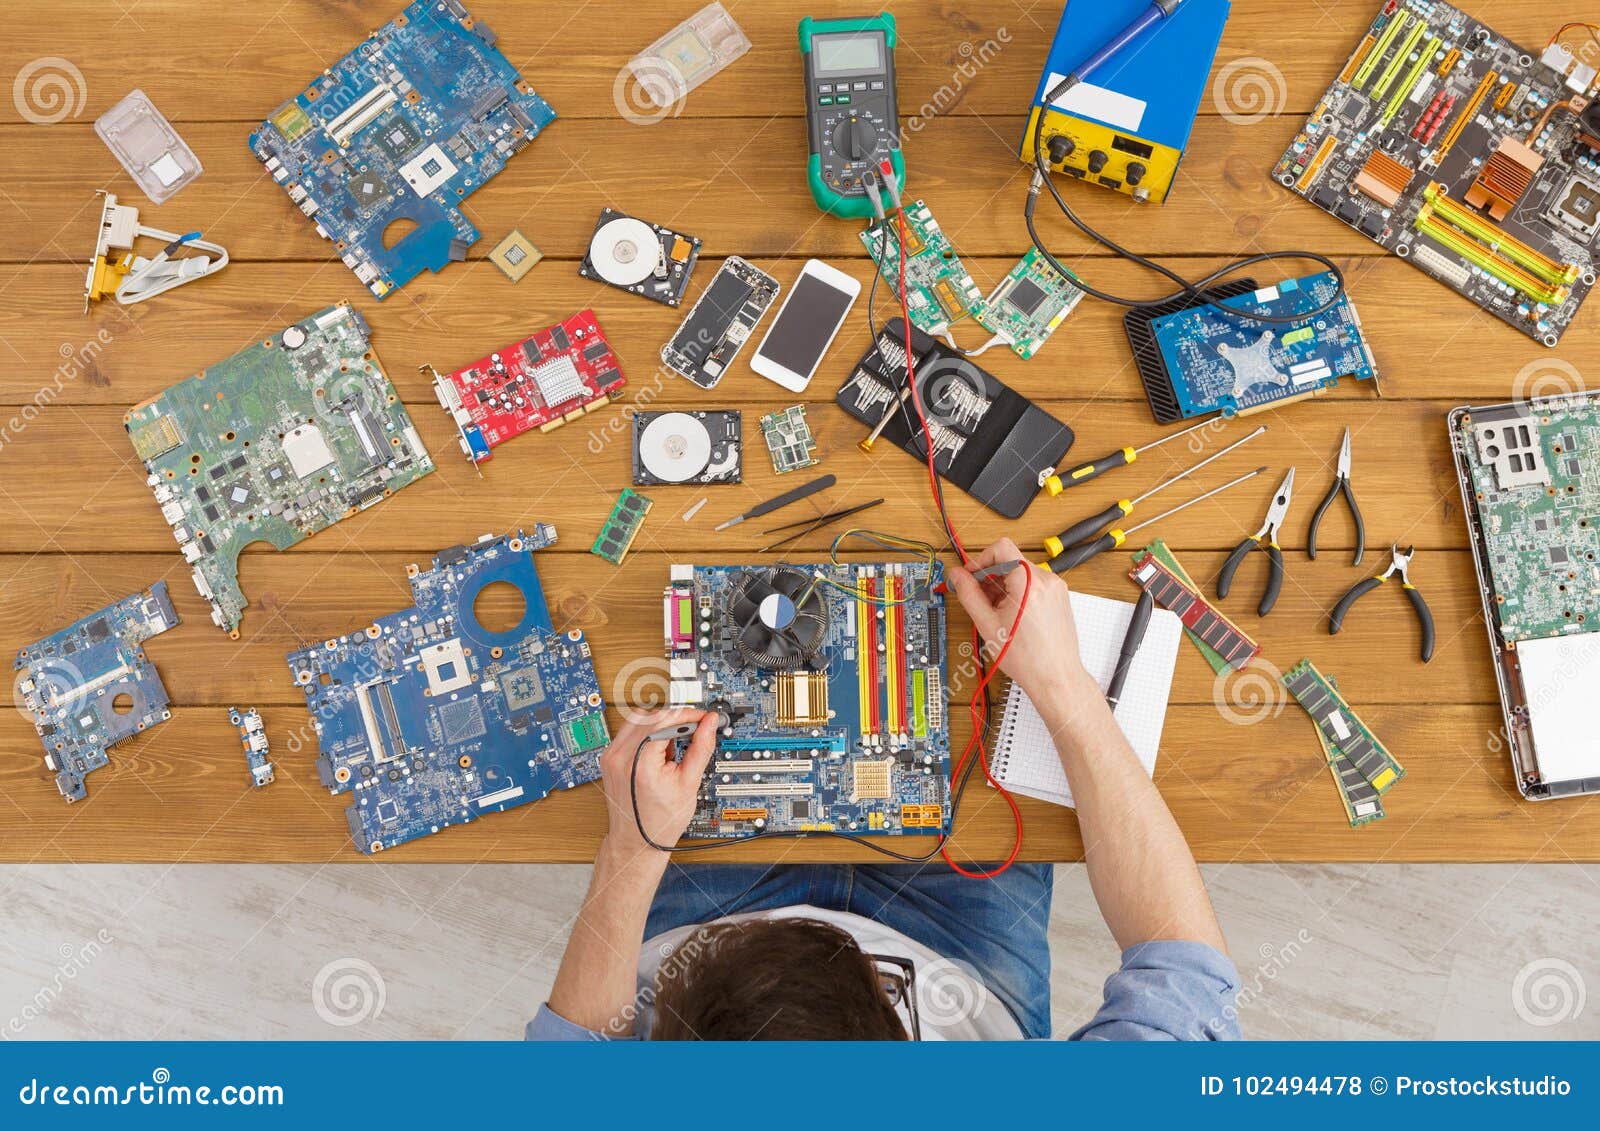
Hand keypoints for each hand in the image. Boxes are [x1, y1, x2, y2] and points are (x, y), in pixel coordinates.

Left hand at [597, 707, 719, 858]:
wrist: (637, 841)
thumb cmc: (659, 822)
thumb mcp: (689, 784)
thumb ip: (701, 748)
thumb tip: (710, 724)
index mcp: (640, 763)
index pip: (665, 720)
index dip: (688, 715)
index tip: (703, 717)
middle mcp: (620, 756)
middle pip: (651, 715)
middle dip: (675, 718)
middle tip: (693, 729)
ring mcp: (611, 756)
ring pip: (638, 719)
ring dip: (660, 723)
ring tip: (673, 746)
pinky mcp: (609, 758)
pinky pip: (629, 731)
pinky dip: (647, 732)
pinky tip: (658, 751)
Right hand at [947, 538, 1090, 698]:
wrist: (1055, 677)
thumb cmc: (1028, 658)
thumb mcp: (988, 624)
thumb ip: (969, 594)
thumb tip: (957, 575)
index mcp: (1029, 582)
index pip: (1000, 548)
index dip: (980, 561)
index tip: (971, 577)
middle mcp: (1046, 580)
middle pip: (1010, 560)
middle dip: (990, 577)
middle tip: (980, 600)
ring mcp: (1056, 588)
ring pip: (1021, 573)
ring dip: (1003, 586)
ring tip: (997, 613)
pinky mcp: (1059, 597)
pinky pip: (1033, 584)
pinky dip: (1018, 593)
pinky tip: (1011, 615)